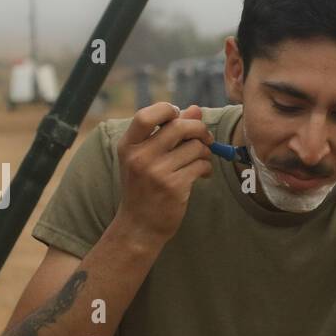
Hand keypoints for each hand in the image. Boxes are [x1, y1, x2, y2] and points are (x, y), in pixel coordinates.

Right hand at [114, 102, 214, 243]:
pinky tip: (202, 174)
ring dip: (205, 151)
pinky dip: (206, 167)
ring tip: (202, 160)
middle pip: (179, 126)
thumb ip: (167, 132)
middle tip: (205, 138)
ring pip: (195, 147)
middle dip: (199, 129)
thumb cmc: (143, 188)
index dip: (167, 110)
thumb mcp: (145, 158)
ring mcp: (157, 173)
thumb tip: (195, 109)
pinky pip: (201, 165)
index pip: (146, 115)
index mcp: (128, 146)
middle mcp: (140, 157)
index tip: (179, 117)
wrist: (139, 226)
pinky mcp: (174, 187)